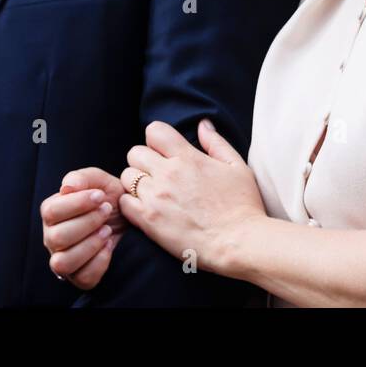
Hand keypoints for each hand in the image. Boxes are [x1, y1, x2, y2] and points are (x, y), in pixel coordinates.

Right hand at [41, 167, 125, 290]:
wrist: (129, 217)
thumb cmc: (109, 198)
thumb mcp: (100, 181)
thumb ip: (83, 178)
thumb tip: (67, 187)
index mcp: (52, 212)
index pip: (51, 211)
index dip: (77, 204)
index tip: (100, 196)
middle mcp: (52, 237)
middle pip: (57, 237)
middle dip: (87, 222)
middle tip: (107, 211)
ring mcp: (62, 258)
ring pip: (63, 262)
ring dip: (89, 245)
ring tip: (107, 230)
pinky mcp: (78, 275)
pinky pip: (82, 278)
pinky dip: (99, 262)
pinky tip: (109, 246)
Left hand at [119, 119, 265, 274]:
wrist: (238, 242)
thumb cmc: (243, 205)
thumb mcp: (237, 167)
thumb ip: (216, 143)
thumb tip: (202, 124)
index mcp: (188, 157)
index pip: (154, 131)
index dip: (157, 140)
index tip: (164, 152)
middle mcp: (168, 173)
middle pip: (135, 153)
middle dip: (144, 161)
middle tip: (157, 175)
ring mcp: (155, 197)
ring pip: (126, 177)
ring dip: (136, 182)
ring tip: (151, 194)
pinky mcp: (148, 220)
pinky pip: (123, 202)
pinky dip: (130, 203)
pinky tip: (146, 209)